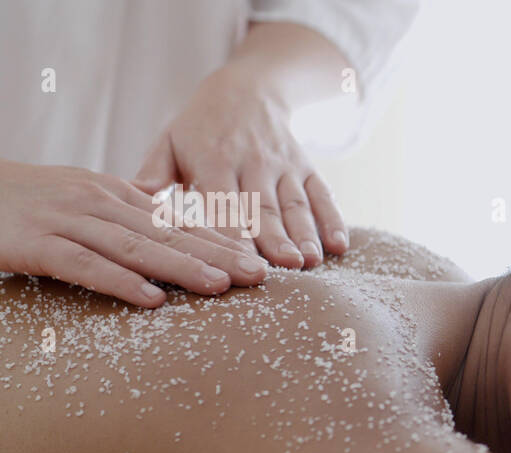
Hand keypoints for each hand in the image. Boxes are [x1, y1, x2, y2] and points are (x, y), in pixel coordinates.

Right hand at [0, 158, 265, 306]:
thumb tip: (165, 217)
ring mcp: (66, 221)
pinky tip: (151, 299)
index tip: (258, 260)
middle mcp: (97, 203)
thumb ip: (123, 211)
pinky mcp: (35, 244)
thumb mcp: (81, 199)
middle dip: (218, 254)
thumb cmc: (24, 201)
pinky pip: (83, 265)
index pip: (178, 221)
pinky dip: (119, 281)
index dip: (220, 241)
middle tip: (259, 275)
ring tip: (222, 286)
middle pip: (167, 233)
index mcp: (114, 194)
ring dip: (181, 267)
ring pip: (135, 247)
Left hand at [132, 64, 347, 268]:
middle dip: (273, 238)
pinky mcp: (306, 167)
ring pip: (295, 203)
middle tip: (282, 267)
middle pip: (263, 206)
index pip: (222, 201)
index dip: (231, 232)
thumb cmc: (200, 128)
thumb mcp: (169, 141)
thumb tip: (133, 202)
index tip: (234, 262)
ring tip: (308, 262)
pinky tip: (339, 246)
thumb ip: (152, 173)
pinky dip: (333, 220)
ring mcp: (283, 165)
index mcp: (213, 158)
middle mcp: (252, 162)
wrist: (248, 89)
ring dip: (305, 234)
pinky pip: (322, 194)